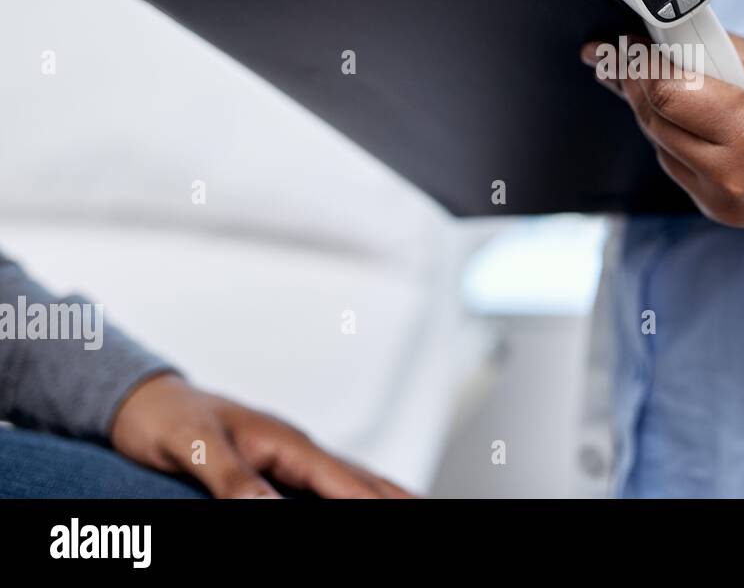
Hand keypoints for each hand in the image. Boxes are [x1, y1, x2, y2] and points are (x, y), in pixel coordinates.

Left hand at [110, 373, 412, 497]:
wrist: (144, 399)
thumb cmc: (166, 420)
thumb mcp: (193, 447)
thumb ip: (232, 478)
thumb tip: (266, 508)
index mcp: (283, 440)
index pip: (339, 478)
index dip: (370, 500)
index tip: (405, 513)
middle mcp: (297, 445)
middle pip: (360, 476)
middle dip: (396, 496)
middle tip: (429, 508)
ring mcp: (292, 452)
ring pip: (353, 476)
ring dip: (386, 492)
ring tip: (419, 503)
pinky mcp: (282, 462)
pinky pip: (332, 480)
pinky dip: (360, 490)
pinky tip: (369, 497)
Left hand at [582, 34, 743, 226]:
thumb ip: (713, 50)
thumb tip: (656, 40)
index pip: (666, 93)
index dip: (637, 64)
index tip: (622, 44)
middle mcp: (729, 173)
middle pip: (653, 119)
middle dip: (636, 83)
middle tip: (626, 55)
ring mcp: (720, 199)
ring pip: (657, 144)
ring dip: (652, 111)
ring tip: (660, 82)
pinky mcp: (716, 210)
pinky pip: (673, 166)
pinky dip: (671, 139)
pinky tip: (688, 120)